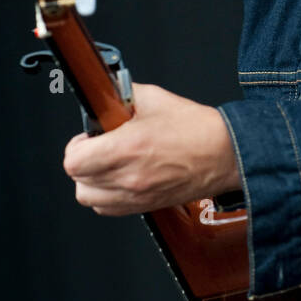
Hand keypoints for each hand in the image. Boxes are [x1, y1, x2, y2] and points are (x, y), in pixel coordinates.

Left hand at [63, 82, 240, 214]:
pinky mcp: (146, 206)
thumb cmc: (198, 130)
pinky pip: (108, 209)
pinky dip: (106, 196)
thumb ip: (123, 94)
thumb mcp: (154, 98)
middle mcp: (129, 177)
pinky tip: (119, 179)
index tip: (89, 137)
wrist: (226, 154)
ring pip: (90, 199)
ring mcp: (137, 196)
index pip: (74, 161)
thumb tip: (104, 91)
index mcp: (127, 148)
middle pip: (79, 182)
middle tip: (98, 148)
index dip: (76, 147)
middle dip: (83, 162)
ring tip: (107, 166)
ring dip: (91, 182)